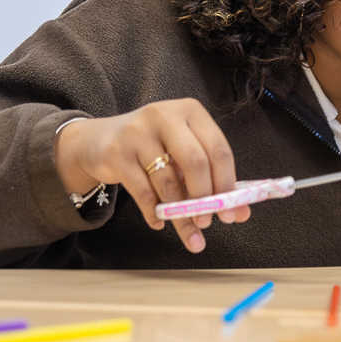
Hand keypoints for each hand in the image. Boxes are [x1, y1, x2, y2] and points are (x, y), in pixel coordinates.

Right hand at [54, 99, 250, 252]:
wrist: (100, 140)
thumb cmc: (154, 146)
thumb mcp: (184, 151)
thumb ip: (212, 177)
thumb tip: (240, 212)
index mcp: (191, 111)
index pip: (219, 150)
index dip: (228, 184)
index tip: (232, 211)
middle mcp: (164, 116)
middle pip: (196, 163)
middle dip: (205, 199)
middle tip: (207, 221)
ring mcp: (137, 133)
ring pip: (168, 182)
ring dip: (180, 213)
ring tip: (188, 230)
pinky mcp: (116, 153)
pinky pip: (143, 192)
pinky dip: (154, 213)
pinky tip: (159, 222)